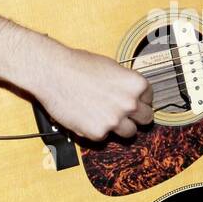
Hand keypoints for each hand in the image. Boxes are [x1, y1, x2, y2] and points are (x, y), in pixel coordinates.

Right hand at [33, 43, 153, 140]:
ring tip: (105, 116)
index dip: (140, 99)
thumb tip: (130, 92)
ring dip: (120, 126)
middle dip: (136, 116)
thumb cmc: (77, 65)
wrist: (53, 73)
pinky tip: (87, 117)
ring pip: (130, 132)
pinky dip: (97, 129)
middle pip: (146, 118)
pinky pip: (105, 136)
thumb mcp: (110, 67)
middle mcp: (129, 103)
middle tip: (124, 113)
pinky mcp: (98, 133)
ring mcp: (115, 120)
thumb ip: (124, 83)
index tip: (133, 100)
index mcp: (135, 84)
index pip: (149, 98)